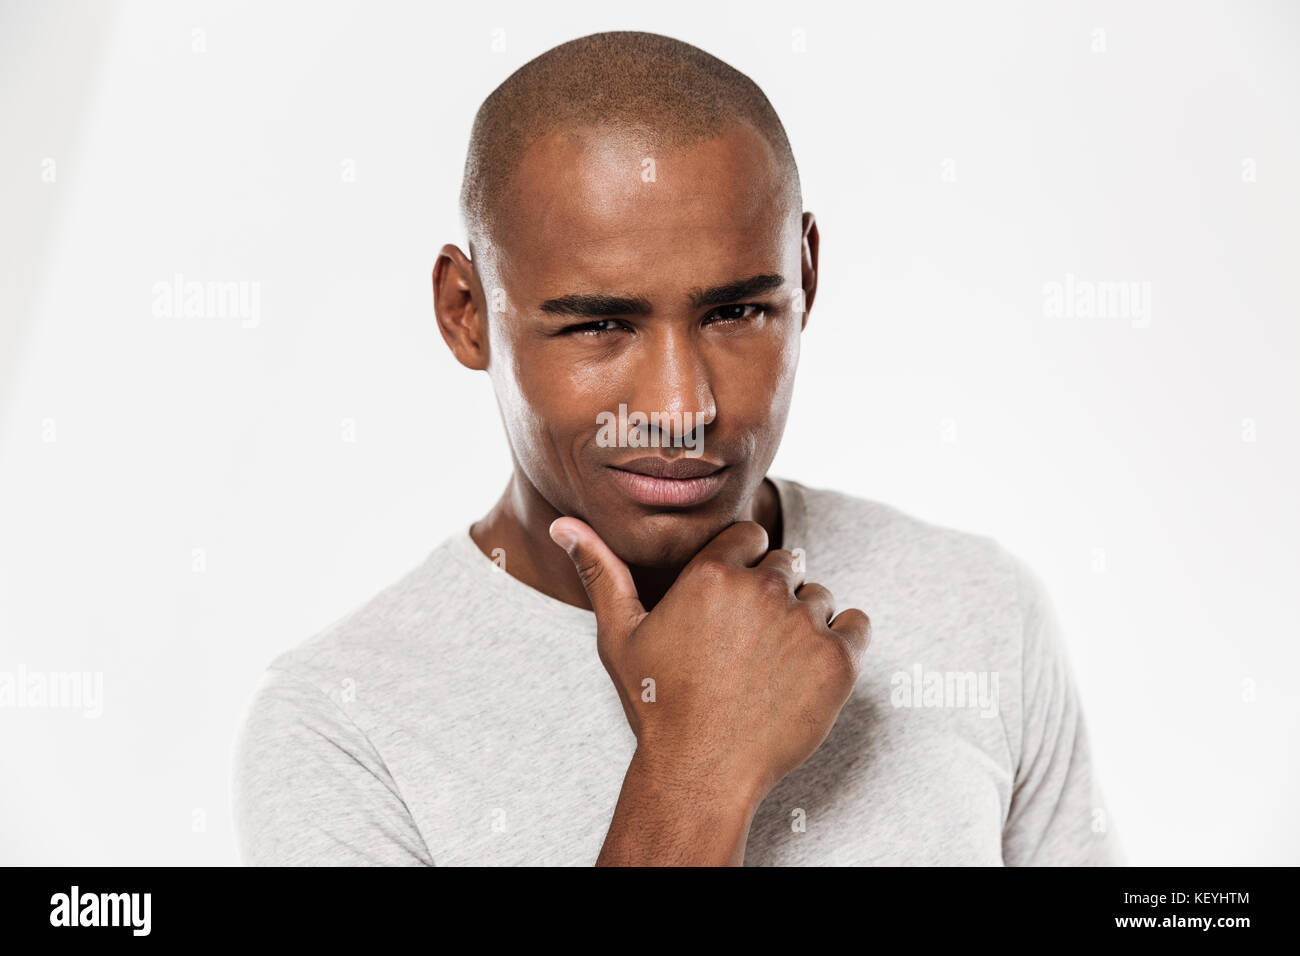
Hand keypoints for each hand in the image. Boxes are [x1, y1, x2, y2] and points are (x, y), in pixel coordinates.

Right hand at [550, 517, 870, 808]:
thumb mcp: (620, 635)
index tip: (733, 601)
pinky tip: (809, 669)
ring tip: (773, 664)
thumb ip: (600, 570)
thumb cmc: (657, 704)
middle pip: (787, 563)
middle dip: (772, 593)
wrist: (701, 773)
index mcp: (712, 574)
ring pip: (819, 595)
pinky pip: (857, 625)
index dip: (743, 564)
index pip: (750, 535)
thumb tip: (564, 523)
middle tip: (749, 643)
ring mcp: (803, 624)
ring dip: (804, 619)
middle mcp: (761, 589)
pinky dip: (842, 641)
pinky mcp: (838, 660)